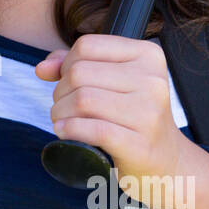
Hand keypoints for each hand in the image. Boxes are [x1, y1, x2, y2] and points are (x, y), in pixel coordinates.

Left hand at [35, 33, 186, 187]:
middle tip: (63, 107)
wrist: (166, 161)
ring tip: (63, 120)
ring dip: (60, 111)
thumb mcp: (113, 82)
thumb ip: (76, 65)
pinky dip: (70, 129)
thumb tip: (43, 68)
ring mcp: (149, 113)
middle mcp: (152, 80)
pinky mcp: (140, 143)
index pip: (87, 46)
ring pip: (82, 99)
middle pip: (79, 73)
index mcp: (148, 55)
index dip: (66, 64)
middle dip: (60, 91)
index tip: (68, 83)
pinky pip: (92, 129)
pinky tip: (65, 132)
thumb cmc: (132, 117)